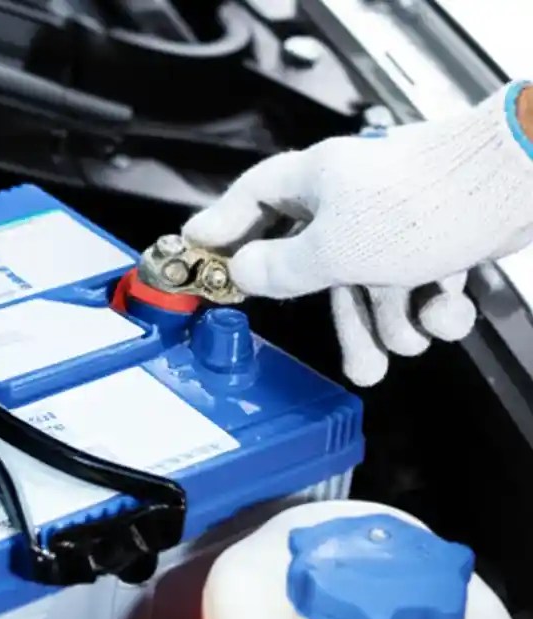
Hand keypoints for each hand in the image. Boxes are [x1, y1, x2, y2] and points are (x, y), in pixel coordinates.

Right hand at [182, 82, 532, 385]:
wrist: (515, 184)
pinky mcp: (437, 238)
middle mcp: (351, 199)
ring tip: (399, 347)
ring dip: (390, 326)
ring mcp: (395, 222)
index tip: (200, 252)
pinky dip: (432, 309)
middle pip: (319, 268)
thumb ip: (279, 268)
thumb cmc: (423, 201)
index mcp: (314, 183)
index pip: (251, 199)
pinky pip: (419, 287)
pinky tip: (443, 310)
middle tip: (336, 354)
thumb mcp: (332, 249)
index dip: (223, 227)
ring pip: (375, 288)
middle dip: (341, 322)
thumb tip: (243, 273)